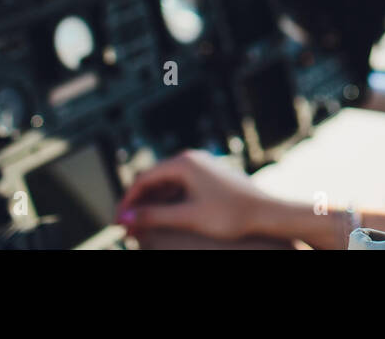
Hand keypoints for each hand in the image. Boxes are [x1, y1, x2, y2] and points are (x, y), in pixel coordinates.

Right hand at [116, 149, 289, 241]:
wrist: (267, 212)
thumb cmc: (231, 214)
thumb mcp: (187, 217)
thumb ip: (154, 216)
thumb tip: (126, 218)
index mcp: (184, 163)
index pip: (143, 179)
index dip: (127, 201)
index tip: (118, 221)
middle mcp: (192, 159)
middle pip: (153, 179)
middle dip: (138, 202)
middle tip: (126, 225)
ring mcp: (201, 166)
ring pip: (166, 183)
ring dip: (152, 202)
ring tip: (142, 224)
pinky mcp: (208, 176)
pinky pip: (180, 186)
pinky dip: (167, 200)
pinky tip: (163, 216)